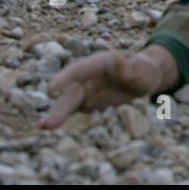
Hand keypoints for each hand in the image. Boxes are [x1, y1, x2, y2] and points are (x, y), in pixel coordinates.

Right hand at [40, 45, 177, 128]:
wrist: (144, 77)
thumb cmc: (145, 70)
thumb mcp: (144, 68)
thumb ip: (131, 67)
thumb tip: (118, 62)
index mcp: (102, 62)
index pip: (82, 69)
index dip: (67, 78)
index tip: (52, 89)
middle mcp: (89, 75)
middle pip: (72, 89)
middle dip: (60, 105)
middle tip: (46, 121)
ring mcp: (85, 89)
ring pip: (68, 101)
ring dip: (56, 113)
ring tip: (43, 126)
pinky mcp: (85, 101)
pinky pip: (72, 109)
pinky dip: (61, 117)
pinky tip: (47, 127)